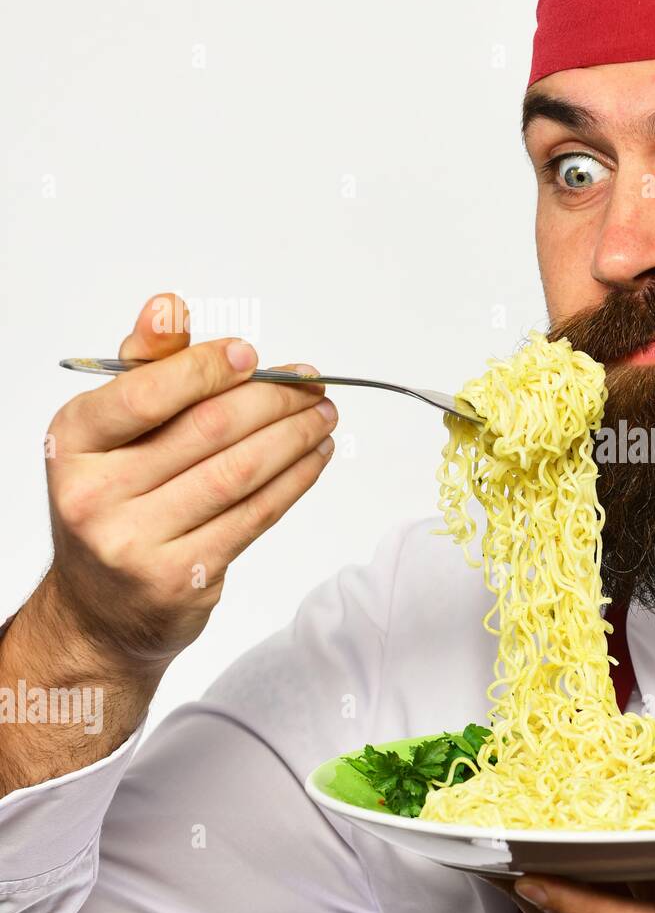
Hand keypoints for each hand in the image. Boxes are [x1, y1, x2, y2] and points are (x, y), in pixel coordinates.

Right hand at [43, 292, 337, 668]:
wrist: (99, 607)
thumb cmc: (112, 501)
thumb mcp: (108, 431)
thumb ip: (144, 367)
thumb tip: (169, 306)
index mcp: (71, 442)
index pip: (147, 393)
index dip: (208, 368)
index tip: (254, 356)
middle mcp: (96, 494)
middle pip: (208, 430)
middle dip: (273, 400)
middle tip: (310, 384)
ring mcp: (137, 542)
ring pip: (239, 473)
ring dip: (295, 438)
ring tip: (323, 415)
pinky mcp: (182, 578)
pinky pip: (254, 516)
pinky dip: (294, 480)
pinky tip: (315, 458)